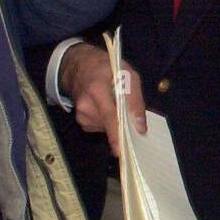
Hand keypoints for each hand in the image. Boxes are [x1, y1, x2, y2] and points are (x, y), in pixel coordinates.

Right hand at [59, 42, 145, 157]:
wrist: (80, 67)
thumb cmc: (107, 68)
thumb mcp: (127, 74)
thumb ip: (135, 100)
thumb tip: (140, 127)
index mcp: (96, 89)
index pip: (109, 116)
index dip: (116, 134)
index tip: (122, 151)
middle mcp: (85, 105)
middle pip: (111, 126)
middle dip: (125, 127)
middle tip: (133, 119)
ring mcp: (81, 116)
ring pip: (108, 129)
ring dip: (116, 122)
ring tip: (115, 104)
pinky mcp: (82, 123)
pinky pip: (102, 128)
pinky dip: (109, 123)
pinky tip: (107, 109)